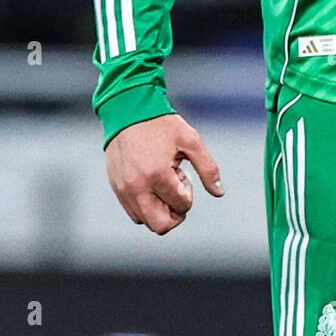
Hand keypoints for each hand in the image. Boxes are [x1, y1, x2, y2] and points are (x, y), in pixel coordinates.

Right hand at [106, 114, 224, 234]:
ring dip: (159, 209)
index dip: (188, 193)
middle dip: (175, 214)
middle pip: (160, 226)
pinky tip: (151, 184)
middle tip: (176, 192)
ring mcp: (124, 189)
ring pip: (145, 221)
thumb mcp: (191, 140)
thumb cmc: (161, 124)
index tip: (182, 174)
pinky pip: (133, 212)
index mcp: (157, 175)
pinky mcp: (116, 188)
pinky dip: (145, 206)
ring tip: (161, 184)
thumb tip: (219, 192)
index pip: (181, 206)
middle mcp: (137, 187)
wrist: (128, 110)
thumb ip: (208, 168)